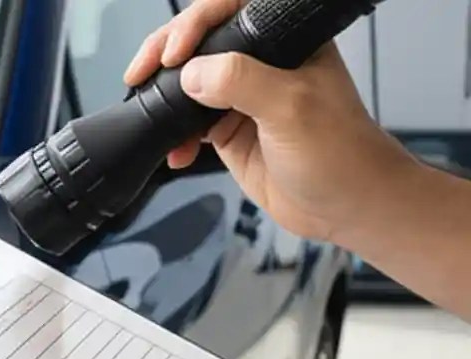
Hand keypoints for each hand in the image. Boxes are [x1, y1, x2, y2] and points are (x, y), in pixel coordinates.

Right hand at [123, 0, 419, 245]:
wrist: (347, 208)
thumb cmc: (342, 154)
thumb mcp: (291, 107)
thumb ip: (240, 81)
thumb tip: (190, 73)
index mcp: (287, 40)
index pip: (230, 10)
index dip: (194, 24)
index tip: (173, 54)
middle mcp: (263, 63)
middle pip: (201, 43)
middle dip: (165, 56)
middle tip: (142, 74)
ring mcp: (243, 98)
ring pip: (188, 83)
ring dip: (163, 97)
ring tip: (148, 109)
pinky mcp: (229, 131)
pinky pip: (187, 125)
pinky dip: (173, 136)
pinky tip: (175, 151)